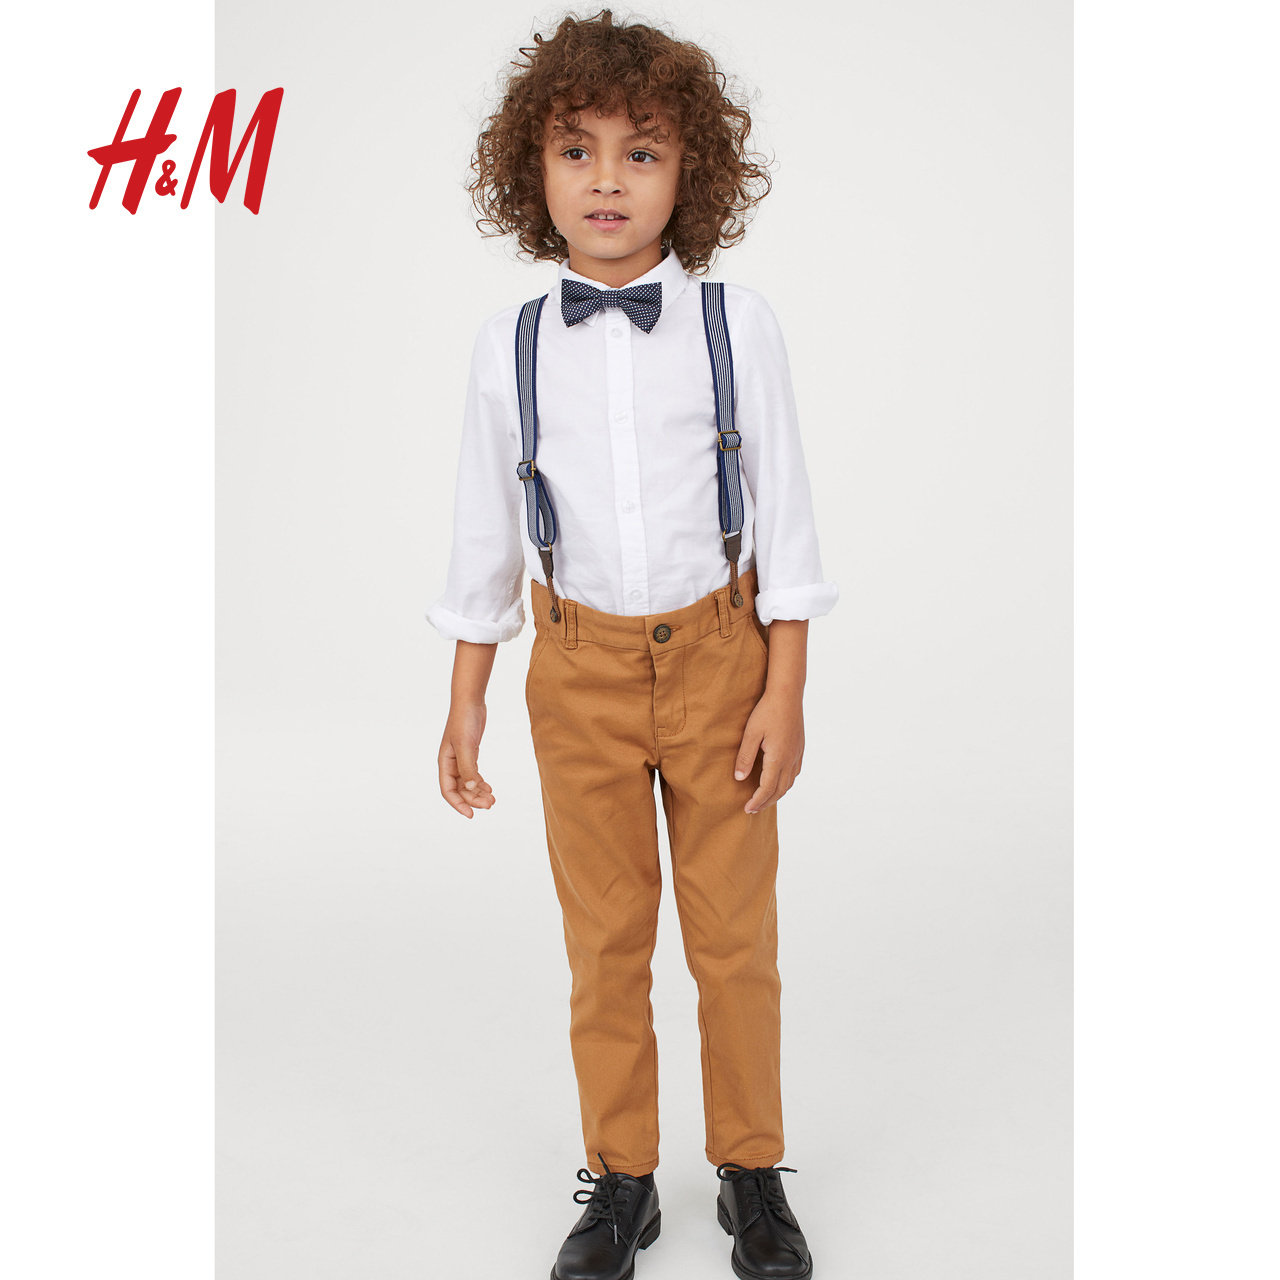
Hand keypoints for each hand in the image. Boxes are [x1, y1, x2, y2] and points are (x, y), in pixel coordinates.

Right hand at [438, 699, 494, 817]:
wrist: (470, 701)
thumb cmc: (464, 721)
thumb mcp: (467, 745)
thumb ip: (469, 767)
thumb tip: (473, 789)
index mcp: (444, 762)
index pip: (447, 790)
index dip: (458, 804)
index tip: (471, 815)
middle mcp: (450, 763)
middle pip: (460, 790)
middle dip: (473, 799)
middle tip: (491, 805)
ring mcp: (460, 759)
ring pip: (468, 783)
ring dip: (478, 793)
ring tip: (493, 800)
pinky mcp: (470, 754)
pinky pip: (473, 774)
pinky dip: (481, 783)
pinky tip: (489, 788)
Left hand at [733, 688, 804, 813]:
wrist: (788, 694)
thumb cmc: (767, 711)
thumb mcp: (751, 733)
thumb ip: (745, 757)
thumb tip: (739, 779)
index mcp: (778, 758)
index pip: (767, 788)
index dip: (757, 801)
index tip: (746, 809)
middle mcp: (790, 759)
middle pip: (779, 790)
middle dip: (766, 802)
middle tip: (752, 809)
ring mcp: (797, 754)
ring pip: (789, 783)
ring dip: (777, 794)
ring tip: (764, 799)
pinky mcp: (800, 748)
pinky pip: (794, 773)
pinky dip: (786, 783)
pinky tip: (779, 782)